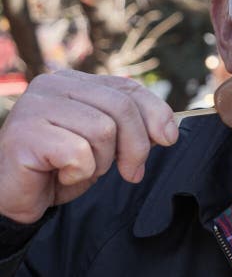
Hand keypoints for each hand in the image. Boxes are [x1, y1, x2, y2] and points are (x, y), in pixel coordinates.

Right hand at [0, 70, 177, 223]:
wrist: (16, 196)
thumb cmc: (61, 167)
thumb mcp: (106, 143)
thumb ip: (133, 127)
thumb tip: (169, 131)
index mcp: (74, 81)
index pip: (128, 88)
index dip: (156, 113)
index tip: (168, 139)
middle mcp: (52, 85)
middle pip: (121, 108)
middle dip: (135, 146)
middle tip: (130, 171)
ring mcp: (35, 106)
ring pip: (102, 131)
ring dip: (100, 162)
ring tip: (78, 168)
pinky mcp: (24, 133)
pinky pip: (78, 153)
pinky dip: (78, 173)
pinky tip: (58, 174)